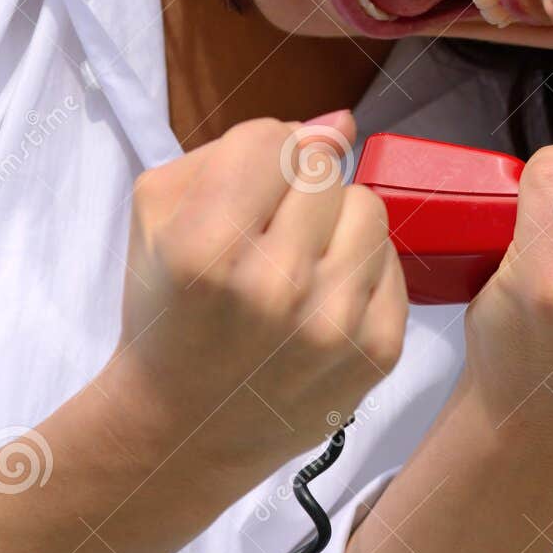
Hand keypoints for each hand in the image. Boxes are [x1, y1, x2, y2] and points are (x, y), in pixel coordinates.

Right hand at [105, 110, 407, 477]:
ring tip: (299, 260)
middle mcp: (272, 288)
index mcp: (204, 250)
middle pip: (321, 168)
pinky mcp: (377, 351)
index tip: (241, 190)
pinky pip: (392, 260)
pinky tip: (323, 296)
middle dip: (295, 186)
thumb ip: (237, 148)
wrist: (185, 429)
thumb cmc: (169, 310)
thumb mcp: (160, 216)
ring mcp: (332, 325)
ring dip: (335, 221)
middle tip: (266, 232)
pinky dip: (361, 267)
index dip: (255, 153)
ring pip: (367, 205)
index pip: (268, 138)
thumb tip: (339, 123)